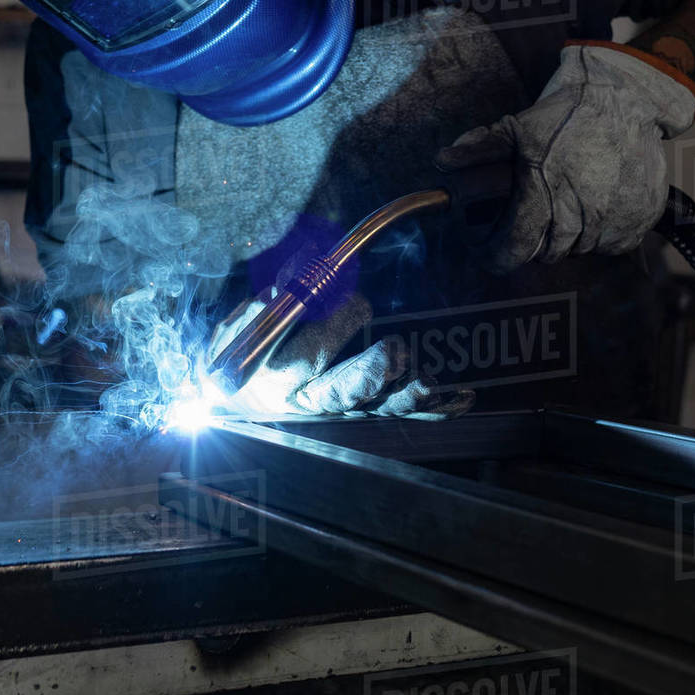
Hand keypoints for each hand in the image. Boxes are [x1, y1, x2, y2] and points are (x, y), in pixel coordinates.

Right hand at [208, 292, 474, 419]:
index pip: (312, 349)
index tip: (355, 298)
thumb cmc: (240, 350)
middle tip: (394, 351)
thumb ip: (263, 306)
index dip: (337, 321)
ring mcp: (340, 408)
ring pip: (377, 406)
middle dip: (370, 373)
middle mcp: (310, 399)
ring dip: (406, 395)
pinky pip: (399, 409)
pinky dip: (433, 408)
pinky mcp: (362, 409)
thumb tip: (288, 285)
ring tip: (427, 382)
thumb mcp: (240, 325)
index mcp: (277, 376)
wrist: (233, 396)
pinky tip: (462, 399)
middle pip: (343, 391)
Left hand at [436, 42, 694, 273]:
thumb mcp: (518, 127)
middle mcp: (578, 217)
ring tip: (566, 208)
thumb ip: (481, 148)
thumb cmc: (566, 114)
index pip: (514, 248)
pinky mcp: (638, 222)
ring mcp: (612, 222)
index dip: (496, 255)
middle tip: (532, 219)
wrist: (626, 98)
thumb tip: (442, 162)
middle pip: (546, 253)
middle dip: (532, 242)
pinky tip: (596, 207)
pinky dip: (600, 235)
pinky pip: (610, 245)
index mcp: (543, 196)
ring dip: (567, 238)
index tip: (487, 251)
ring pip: (579, 250)